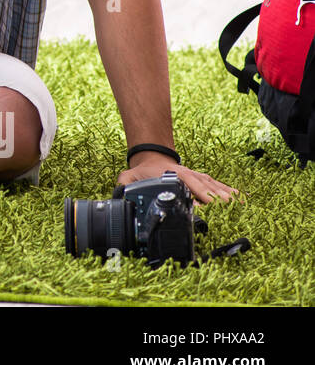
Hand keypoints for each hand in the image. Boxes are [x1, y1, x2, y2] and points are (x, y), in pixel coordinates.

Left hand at [116, 152, 240, 205]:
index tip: (203, 204)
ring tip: (240, 206)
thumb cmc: (143, 170)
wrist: (152, 156)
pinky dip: (231, 192)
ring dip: (226, 196)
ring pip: (214, 186)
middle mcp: (188, 176)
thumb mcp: (129, 176)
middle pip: (204, 187)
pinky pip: (219, 185)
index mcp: (172, 176)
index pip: (186, 185)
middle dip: (216, 198)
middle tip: (228, 209)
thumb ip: (124, 183)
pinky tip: (243, 199)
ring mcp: (197, 177)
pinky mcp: (203, 179)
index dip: (195, 194)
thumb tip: (120, 191)